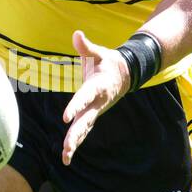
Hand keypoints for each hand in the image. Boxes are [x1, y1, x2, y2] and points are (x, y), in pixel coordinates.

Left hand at [61, 29, 130, 165]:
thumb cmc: (108, 62)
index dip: (76, 106)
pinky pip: (84, 131)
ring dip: (75, 143)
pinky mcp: (93, 115)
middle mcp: (98, 102)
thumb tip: (77, 34)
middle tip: (67, 146)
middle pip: (85, 121)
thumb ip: (86, 46)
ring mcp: (96, 111)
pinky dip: (76, 143)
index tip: (66, 117)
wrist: (125, 74)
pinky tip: (66, 156)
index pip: (84, 97)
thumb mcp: (98, 52)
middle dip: (76, 134)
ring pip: (84, 129)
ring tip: (65, 157)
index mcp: (97, 87)